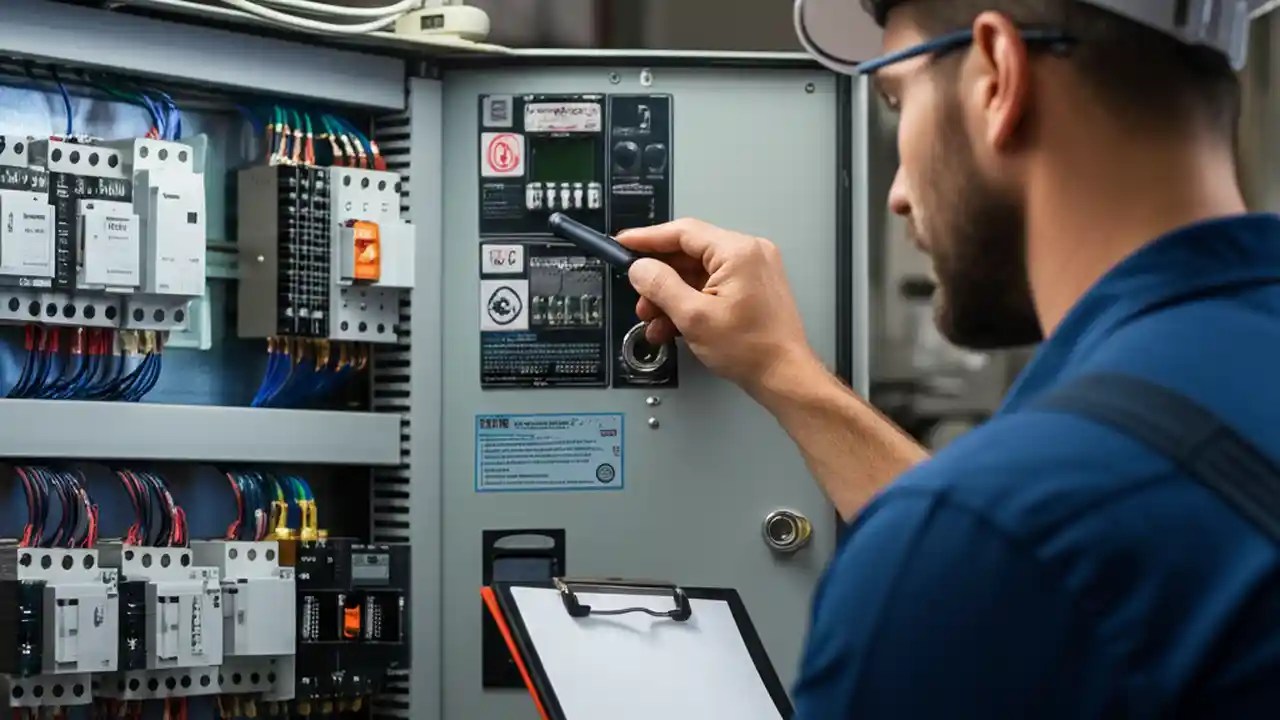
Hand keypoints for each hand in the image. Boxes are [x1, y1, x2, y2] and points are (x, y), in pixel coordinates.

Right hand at [617, 218, 815, 391]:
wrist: (784, 376)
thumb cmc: (754, 349)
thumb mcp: (694, 317)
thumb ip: (661, 287)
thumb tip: (640, 268)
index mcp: (738, 252)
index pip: (682, 232)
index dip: (647, 238)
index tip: (624, 243)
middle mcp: (749, 254)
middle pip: (688, 254)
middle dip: (659, 279)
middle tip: (640, 297)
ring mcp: (752, 271)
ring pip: (697, 273)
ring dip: (671, 296)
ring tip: (655, 320)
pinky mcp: (751, 289)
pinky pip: (711, 287)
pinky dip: (690, 303)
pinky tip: (674, 324)